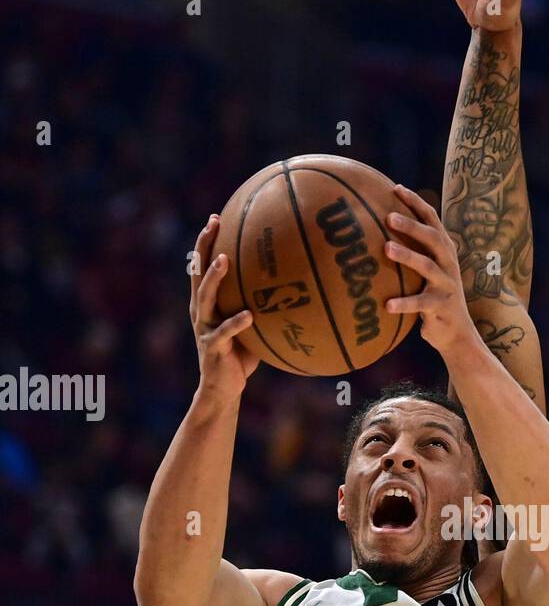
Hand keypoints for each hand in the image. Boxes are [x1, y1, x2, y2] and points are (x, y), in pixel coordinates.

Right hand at [190, 216, 258, 402]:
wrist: (222, 388)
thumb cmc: (241, 354)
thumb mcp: (251, 325)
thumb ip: (262, 305)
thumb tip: (295, 285)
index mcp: (207, 303)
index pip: (203, 266)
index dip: (207, 242)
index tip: (216, 216)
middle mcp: (201, 311)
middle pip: (197, 272)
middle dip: (204, 246)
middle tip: (214, 223)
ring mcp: (204, 328)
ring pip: (205, 298)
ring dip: (214, 278)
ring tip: (224, 260)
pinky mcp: (212, 348)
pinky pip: (225, 333)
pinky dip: (236, 323)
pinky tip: (249, 315)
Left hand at [385, 185, 478, 354]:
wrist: (457, 333)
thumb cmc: (434, 297)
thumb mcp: (428, 271)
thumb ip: (414, 251)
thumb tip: (378, 230)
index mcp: (444, 251)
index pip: (432, 220)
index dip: (416, 203)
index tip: (396, 188)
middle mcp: (448, 263)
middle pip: (432, 238)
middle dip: (412, 226)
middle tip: (389, 217)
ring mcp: (446, 285)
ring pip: (427, 266)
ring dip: (407, 255)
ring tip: (386, 249)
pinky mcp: (441, 306)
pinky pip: (421, 304)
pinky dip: (404, 304)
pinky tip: (387, 305)